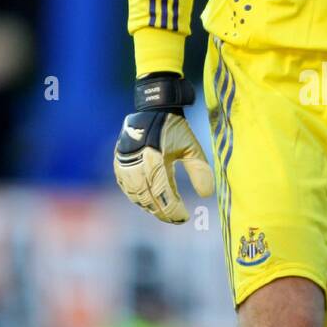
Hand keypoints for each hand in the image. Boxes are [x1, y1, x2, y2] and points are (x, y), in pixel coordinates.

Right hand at [114, 73, 213, 222]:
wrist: (153, 108)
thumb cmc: (174, 128)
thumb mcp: (191, 147)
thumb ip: (200, 171)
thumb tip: (207, 195)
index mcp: (155, 161)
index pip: (164, 197)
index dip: (174, 211)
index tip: (185, 217)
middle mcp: (137, 165)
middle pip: (149, 200)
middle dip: (163, 213)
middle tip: (176, 219)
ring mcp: (125, 164)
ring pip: (136, 196)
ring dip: (150, 207)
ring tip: (165, 211)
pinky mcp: (119, 163)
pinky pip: (126, 187)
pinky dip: (138, 197)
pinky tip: (149, 201)